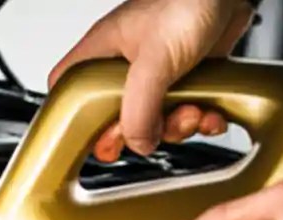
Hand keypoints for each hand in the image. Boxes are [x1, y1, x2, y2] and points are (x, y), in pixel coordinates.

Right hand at [48, 0, 254, 162]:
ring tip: (193, 113)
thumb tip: (137, 143)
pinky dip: (202, 118)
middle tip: (153, 133)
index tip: (98, 140)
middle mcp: (127, 63)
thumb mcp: (155, 61)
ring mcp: (158, 70)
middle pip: (118, 115)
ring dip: (179, 125)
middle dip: (142, 130)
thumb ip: (139, 109)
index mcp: (104, 52)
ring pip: (157, 117)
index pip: (71, 91)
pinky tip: (211, 113)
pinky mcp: (188, 74)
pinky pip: (187, 109)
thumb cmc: (187, 1)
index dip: (78, 121)